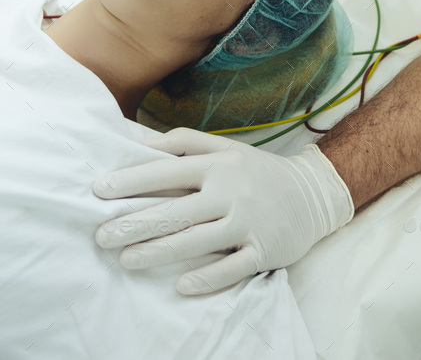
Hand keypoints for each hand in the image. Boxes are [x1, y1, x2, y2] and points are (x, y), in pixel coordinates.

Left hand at [94, 129, 353, 294]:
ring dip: (159, 252)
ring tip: (126, 260)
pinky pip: (233, 267)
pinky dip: (207, 277)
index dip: (132, 180)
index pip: (168, 171)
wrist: (313, 193)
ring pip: (197, 241)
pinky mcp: (265, 250)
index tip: (99, 190)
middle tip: (101, 237)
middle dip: (135, 224)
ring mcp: (249, 222)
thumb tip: (143, 143)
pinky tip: (181, 285)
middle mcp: (232, 191)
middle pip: (176, 211)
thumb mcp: (227, 147)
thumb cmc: (258, 171)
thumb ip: (186, 142)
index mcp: (220, 165)